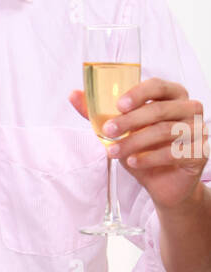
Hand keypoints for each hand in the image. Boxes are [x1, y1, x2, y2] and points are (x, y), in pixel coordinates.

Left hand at [70, 78, 207, 209]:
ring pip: (165, 131)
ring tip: (113, 152)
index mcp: (173, 96)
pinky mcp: (200, 152)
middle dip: (130, 121)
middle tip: (108, 132)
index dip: (138, 93)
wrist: (164, 185)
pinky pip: (174, 152)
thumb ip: (100, 113)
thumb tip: (73, 94)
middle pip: (160, 110)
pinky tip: (132, 162)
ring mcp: (198, 130)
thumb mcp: (120, 132)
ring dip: (134, 142)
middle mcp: (190, 109)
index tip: (118, 106)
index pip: (158, 86)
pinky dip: (149, 158)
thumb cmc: (144, 151)